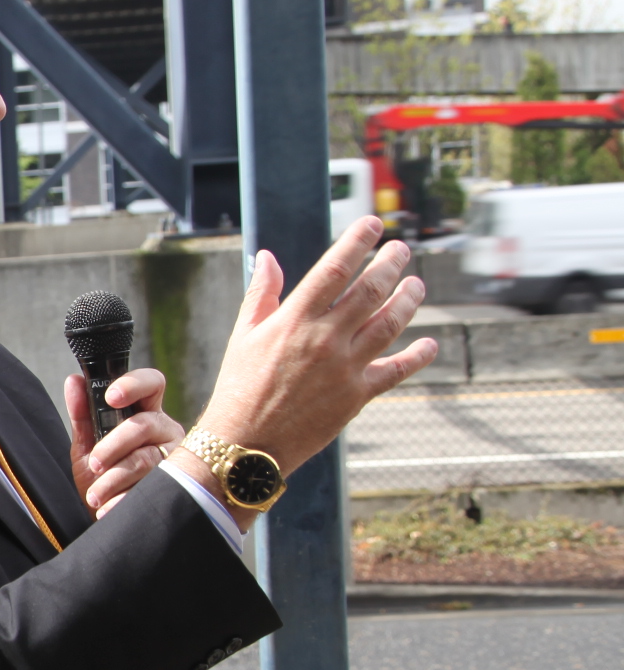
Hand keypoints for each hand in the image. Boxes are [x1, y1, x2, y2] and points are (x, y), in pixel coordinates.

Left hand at [63, 368, 183, 517]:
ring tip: (95, 495)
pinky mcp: (179, 485)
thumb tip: (74, 381)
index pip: (151, 384)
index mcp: (147, 413)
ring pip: (145, 459)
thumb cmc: (103, 476)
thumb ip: (83, 415)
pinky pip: (151, 487)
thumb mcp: (87, 445)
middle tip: (94, 464)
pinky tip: (109, 507)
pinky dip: (123, 499)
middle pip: (143, 425)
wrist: (113, 516)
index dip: (134, 385)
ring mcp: (176, 457)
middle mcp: (165, 430)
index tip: (110, 397)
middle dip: (112, 446)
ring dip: (113, 479)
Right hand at [192, 218, 438, 486]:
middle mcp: (324, 339)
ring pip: (390, 323)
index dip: (357, 241)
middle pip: (370, 289)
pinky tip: (430, 343)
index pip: (334, 268)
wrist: (245, 445)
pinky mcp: (358, 396)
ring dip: (409, 299)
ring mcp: (345, 368)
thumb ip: (261, 294)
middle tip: (401, 249)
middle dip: (391, 263)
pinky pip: (397, 370)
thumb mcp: (243, 335)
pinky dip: (418, 356)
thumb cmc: (239, 387)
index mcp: (293, 320)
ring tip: (417, 284)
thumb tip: (269, 257)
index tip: (373, 224)